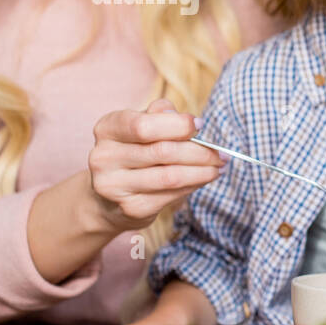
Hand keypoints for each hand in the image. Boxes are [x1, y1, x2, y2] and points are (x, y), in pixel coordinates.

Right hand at [88, 98, 226, 232]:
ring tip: (219, 167)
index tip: (201, 126)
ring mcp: (114, 186)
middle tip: (221, 154)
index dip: (178, 125)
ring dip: (203, 171)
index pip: (144, 126)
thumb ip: (160, 116)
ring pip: (170, 176)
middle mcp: (103, 157)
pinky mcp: (130, 208)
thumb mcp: (140, 127)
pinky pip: (171, 195)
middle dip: (200, 152)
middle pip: (163, 152)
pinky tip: (204, 179)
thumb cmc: (134, 153)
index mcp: (107, 129)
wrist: (109, 198)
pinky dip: (194, 185)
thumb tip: (190, 121)